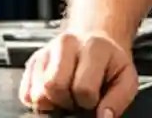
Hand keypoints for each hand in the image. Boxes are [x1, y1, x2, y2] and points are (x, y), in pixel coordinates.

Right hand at [18, 31, 138, 116]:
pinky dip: (40, 101)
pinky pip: (26, 94)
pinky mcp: (32, 62)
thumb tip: (103, 117)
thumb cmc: (110, 64)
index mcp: (93, 47)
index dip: (89, 102)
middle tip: (79, 99)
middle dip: (67, 102)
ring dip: (53, 103)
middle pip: (53, 87)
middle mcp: (66, 43)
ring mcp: (46, 51)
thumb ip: (118, 100)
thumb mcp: (125, 79)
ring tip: (68, 96)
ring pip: (37, 93)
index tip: (94, 98)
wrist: (96, 42)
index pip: (82, 88)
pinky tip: (56, 94)